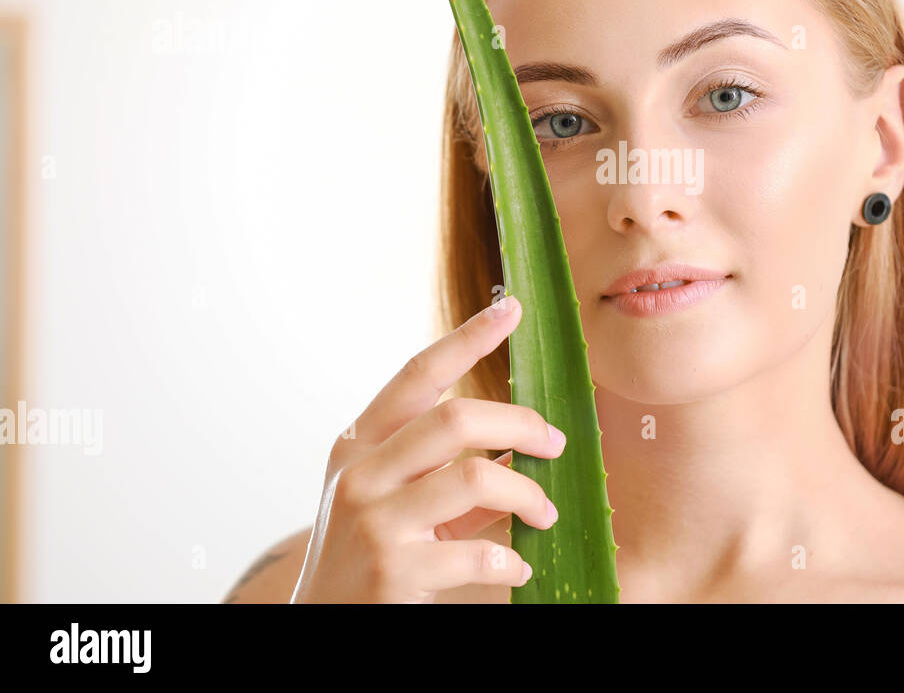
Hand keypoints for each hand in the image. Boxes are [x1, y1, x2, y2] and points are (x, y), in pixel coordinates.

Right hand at [290, 295, 564, 601]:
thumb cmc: (369, 552)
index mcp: (359, 443)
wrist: (319, 624)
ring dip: (529, 496)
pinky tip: (518, 568)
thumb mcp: (390, 497)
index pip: (418, 373)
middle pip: (458, 418)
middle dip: (522, 424)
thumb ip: (442, 465)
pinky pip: (480, 552)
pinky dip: (512, 560)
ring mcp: (374, 521)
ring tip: (546, 515)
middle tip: (555, 443)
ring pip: (478, 478)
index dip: (468, 338)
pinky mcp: (394, 570)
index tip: (511, 307)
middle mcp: (361, 473)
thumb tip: (522, 442)